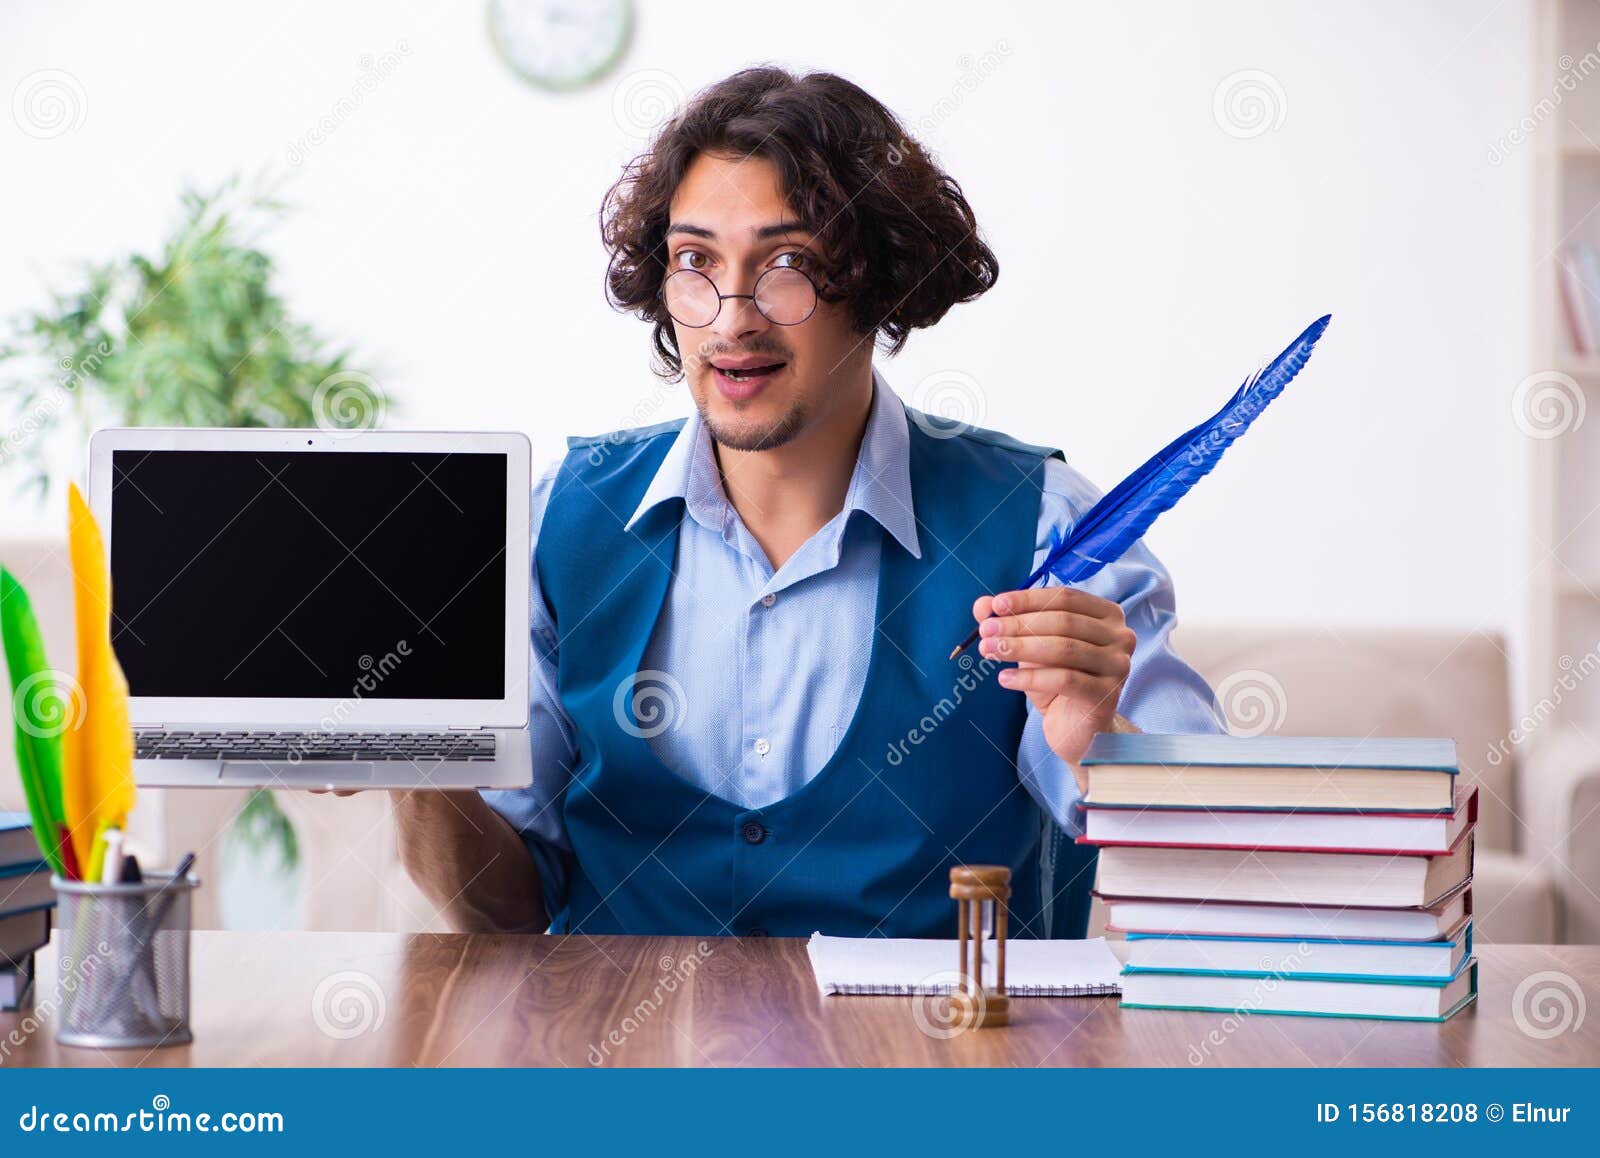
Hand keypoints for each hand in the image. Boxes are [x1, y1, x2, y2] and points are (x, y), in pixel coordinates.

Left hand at [973, 587, 1136, 788]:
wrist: (1076, 729)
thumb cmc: (1057, 681)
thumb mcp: (1032, 647)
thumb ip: (1010, 622)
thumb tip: (982, 605)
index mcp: (1107, 615)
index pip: (1065, 598)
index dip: (1028, 600)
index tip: (995, 606)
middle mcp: (1120, 636)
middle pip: (1063, 622)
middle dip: (1019, 624)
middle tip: (986, 632)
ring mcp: (1118, 665)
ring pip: (1064, 649)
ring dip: (1021, 648)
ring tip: (990, 651)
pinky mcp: (1108, 694)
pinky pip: (1064, 679)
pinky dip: (1030, 678)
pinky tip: (1004, 679)